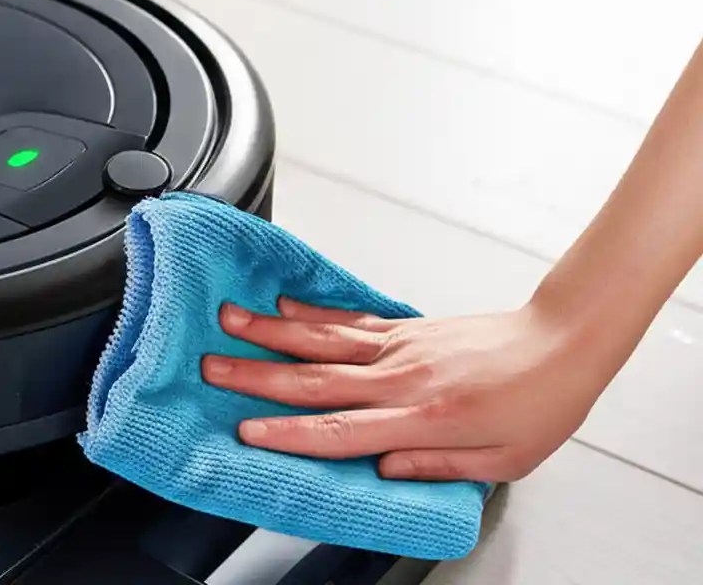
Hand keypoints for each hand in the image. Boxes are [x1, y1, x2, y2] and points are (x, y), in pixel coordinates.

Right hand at [201, 297, 612, 481]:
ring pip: (324, 340)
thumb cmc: (539, 404)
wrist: (564, 341)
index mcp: (425, 418)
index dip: (291, 433)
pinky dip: (312, 312)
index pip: (342, 430)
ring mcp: (400, 347)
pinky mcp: (405, 328)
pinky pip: (350, 320)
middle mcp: (403, 378)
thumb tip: (385, 472)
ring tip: (229, 322)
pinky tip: (282, 305)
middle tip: (212, 368)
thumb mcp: (503, 461)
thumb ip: (438, 467)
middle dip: (258, 375)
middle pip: (317, 379)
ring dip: (272, 332)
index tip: (248, 432)